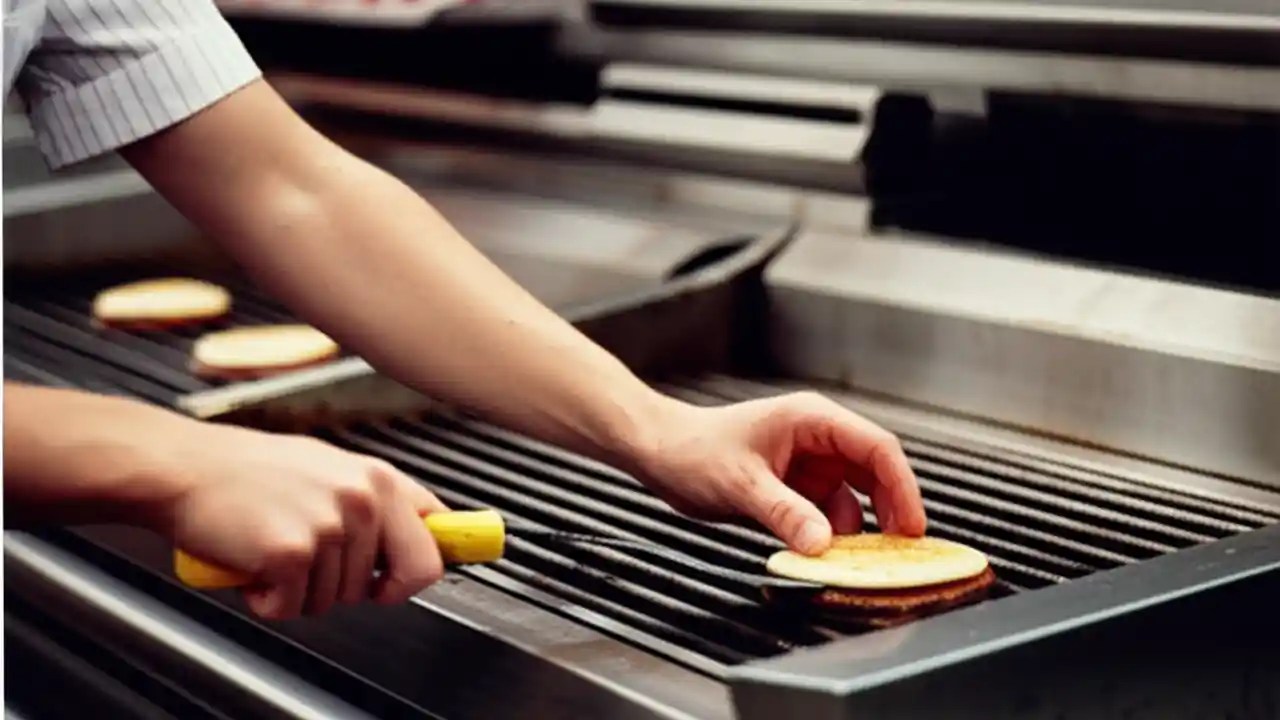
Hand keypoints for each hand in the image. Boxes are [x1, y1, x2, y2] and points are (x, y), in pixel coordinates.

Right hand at [154, 423, 446, 619]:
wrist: (181, 468)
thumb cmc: (246, 470)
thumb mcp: (328, 468)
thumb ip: (375, 500)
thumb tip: (425, 530)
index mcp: (377, 477)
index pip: (436, 533)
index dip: (427, 567)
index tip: (412, 580)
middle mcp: (363, 498)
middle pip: (395, 583)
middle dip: (356, 589)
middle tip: (316, 566)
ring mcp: (329, 525)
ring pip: (338, 600)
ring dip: (300, 590)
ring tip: (270, 547)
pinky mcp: (291, 553)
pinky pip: (292, 608)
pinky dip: (266, 599)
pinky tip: (250, 563)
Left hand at [632, 392, 925, 554]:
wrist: (658, 452)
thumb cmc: (693, 450)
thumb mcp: (740, 484)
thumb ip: (784, 513)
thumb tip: (823, 542)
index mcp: (811, 420)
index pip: (876, 448)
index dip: (902, 486)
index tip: (913, 526)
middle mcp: (816, 438)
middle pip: (874, 472)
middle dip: (890, 510)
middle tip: (900, 551)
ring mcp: (807, 463)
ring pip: (854, 496)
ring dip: (859, 527)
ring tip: (861, 559)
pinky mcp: (795, 486)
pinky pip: (827, 511)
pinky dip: (831, 534)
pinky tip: (826, 554)